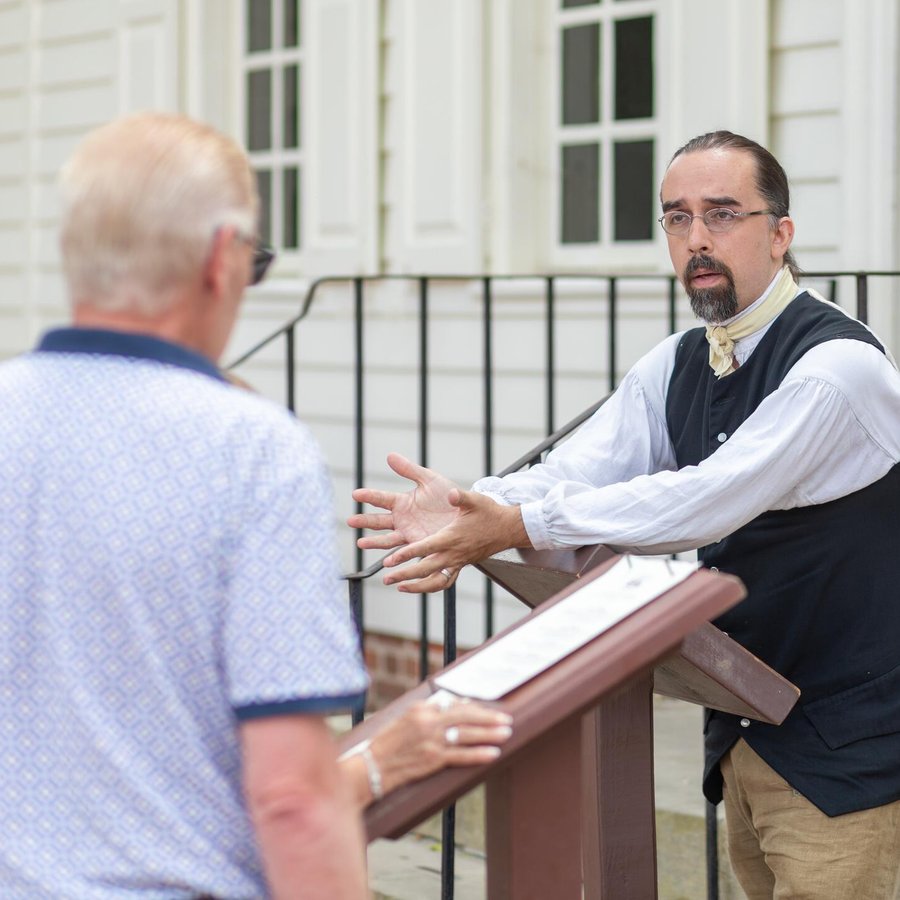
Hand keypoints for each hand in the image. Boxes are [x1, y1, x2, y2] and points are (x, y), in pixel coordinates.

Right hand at [348, 453, 460, 551]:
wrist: (467, 514)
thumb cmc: (448, 495)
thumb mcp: (429, 480)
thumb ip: (410, 469)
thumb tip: (390, 455)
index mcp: (403, 502)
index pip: (382, 498)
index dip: (369, 496)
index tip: (356, 494)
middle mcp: (403, 519)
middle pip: (379, 521)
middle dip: (364, 521)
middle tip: (350, 521)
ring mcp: (409, 534)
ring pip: (387, 540)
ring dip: (374, 542)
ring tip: (360, 544)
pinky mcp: (419, 546)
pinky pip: (404, 553)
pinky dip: (394, 558)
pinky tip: (386, 563)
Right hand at [371, 698, 512, 795]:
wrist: (372, 767)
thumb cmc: (389, 743)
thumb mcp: (406, 718)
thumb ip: (430, 712)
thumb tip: (455, 707)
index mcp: (421, 708)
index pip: (454, 704)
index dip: (474, 708)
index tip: (489, 711)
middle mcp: (428, 721)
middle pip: (466, 716)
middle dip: (489, 718)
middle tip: (507, 719)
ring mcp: (431, 741)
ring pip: (467, 735)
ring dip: (489, 734)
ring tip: (506, 733)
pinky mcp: (433, 759)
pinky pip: (461, 756)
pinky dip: (479, 754)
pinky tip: (493, 753)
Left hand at [380, 489, 529, 592]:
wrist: (507, 529)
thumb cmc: (489, 513)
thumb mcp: (475, 500)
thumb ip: (461, 497)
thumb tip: (451, 493)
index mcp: (452, 537)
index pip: (425, 548)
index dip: (407, 555)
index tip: (390, 560)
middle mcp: (454, 554)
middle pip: (426, 569)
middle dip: (405, 574)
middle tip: (386, 578)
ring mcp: (458, 562)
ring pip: (435, 581)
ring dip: (416, 587)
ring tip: (398, 587)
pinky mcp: (461, 565)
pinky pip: (444, 581)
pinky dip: (430, 586)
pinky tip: (417, 587)